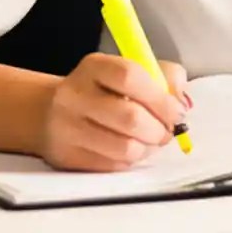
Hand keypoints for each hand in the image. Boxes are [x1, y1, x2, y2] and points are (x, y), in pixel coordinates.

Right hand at [38, 53, 190, 171]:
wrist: (49, 112)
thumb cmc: (104, 90)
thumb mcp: (132, 69)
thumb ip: (165, 77)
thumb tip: (182, 102)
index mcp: (94, 67)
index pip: (130, 77)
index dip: (161, 98)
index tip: (177, 112)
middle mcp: (75, 95)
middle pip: (130, 118)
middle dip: (160, 129)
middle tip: (168, 131)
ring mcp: (67, 128)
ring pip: (125, 148)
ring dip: (148, 148)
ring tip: (151, 141)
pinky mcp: (67, 156)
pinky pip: (113, 166)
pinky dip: (131, 160)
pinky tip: (131, 149)